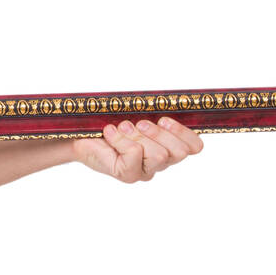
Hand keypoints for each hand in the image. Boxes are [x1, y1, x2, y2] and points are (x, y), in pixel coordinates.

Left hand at [71, 117, 202, 182]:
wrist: (80, 134)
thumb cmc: (111, 120)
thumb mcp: (137, 111)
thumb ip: (155, 110)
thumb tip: (165, 100)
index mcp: (169, 145)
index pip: (195, 147)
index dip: (184, 133)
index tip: (164, 117)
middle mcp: (160, 162)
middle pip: (179, 152)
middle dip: (159, 132)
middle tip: (141, 122)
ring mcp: (145, 171)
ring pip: (159, 155)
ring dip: (139, 136)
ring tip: (122, 127)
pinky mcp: (128, 174)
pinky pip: (135, 155)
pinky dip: (121, 139)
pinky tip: (110, 133)